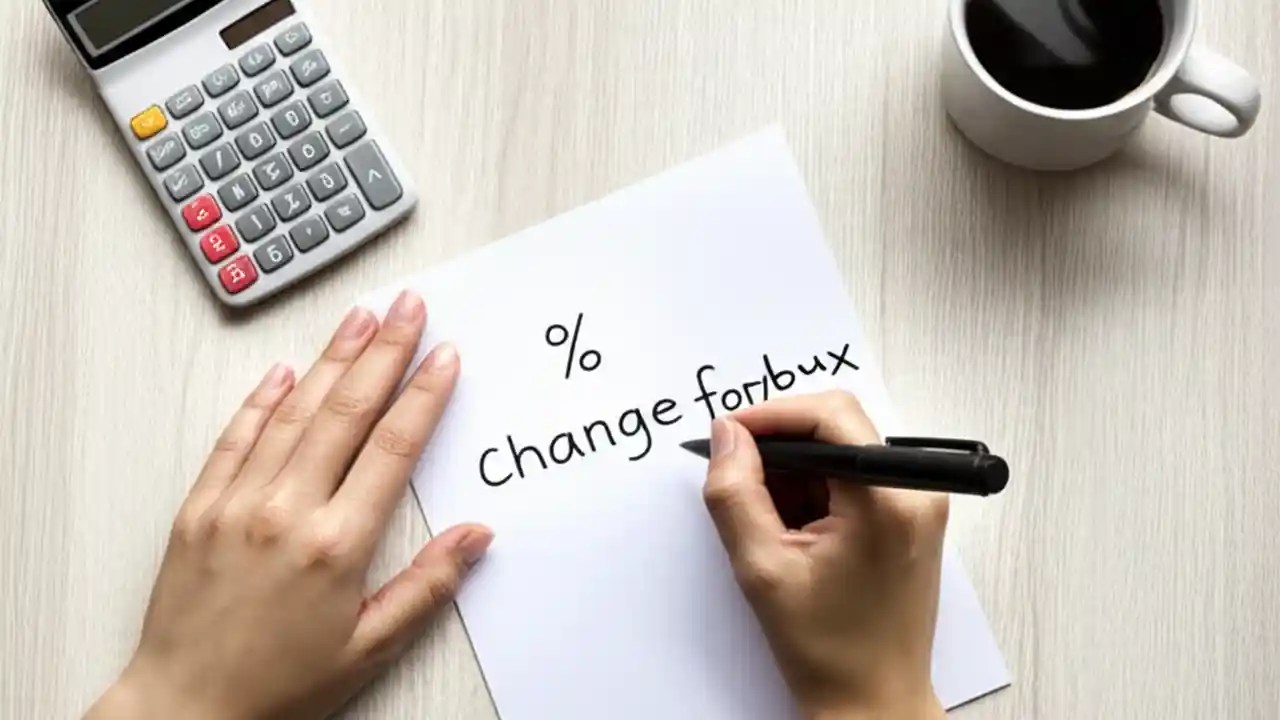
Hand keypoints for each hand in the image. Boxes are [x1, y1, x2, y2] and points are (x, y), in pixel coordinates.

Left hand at [86, 291, 492, 719]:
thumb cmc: (279, 687)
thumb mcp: (369, 647)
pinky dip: (260, 400)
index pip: (392, 448)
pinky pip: (234, 439)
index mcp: (335, 545)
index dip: (424, 395)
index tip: (444, 357)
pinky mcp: (198, 509)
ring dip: (330, 360)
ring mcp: (236, 504)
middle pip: (346, 412)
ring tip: (360, 319)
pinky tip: (284, 371)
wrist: (184, 711)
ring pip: (293, 413)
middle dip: (384, 352)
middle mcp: (285, 511)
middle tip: (409, 308)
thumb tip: (475, 535)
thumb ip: (427, 585)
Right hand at [701, 392, 948, 719]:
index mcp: (888, 500)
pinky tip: (794, 533)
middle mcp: (916, 493)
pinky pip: (854, 478)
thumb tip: (728, 435)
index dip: (772, 415)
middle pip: (837, 428)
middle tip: (738, 478)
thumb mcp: (762, 568)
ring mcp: (918, 505)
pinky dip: (814, 492)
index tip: (730, 434)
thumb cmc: (829, 651)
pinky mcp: (909, 518)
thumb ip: (736, 493)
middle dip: (780, 448)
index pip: (830, 415)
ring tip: (770, 525)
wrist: (872, 702)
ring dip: (795, 473)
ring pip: (841, 452)